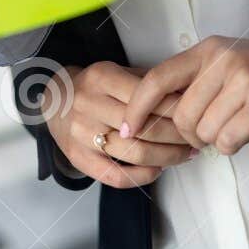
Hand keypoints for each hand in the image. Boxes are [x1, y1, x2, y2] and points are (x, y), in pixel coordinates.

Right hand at [43, 60, 195, 187]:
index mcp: (101, 77)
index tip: (194, 115)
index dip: (176, 110)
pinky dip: (142, 176)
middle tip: (195, 139)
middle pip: (145, 128)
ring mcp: (81, 134)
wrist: (53, 100)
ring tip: (185, 155)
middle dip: (178, 137)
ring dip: (168, 158)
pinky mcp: (78, 158)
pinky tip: (158, 169)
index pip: (148, 97)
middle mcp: (89, 105)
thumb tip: (186, 94)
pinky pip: (115, 176)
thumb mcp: (116, 71)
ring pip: (135, 153)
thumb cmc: (93, 86)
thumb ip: (147, 82)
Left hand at [121, 33, 248, 158]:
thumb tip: (159, 114)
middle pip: (181, 115)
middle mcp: (222, 59)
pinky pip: (229, 139)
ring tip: (238, 126)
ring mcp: (244, 78)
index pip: (158, 78)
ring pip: (205, 131)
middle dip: (191, 135)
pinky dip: (235, 145)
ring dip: (217, 140)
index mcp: (208, 49)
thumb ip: (200, 82)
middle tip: (210, 134)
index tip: (127, 129)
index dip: (137, 106)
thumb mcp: (232, 65)